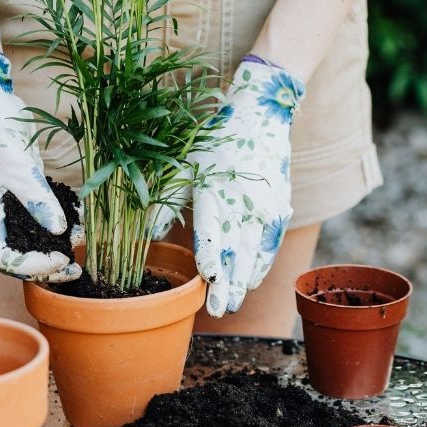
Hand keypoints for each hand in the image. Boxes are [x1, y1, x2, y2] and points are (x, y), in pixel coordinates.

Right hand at [0, 51, 79, 281]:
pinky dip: (62, 223)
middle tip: (76, 268)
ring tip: (82, 248)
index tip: (59, 258)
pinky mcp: (27, 189)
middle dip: (47, 266)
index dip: (30, 266)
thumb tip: (58, 231)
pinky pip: (44, 215)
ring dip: (57, 247)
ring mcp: (12, 202)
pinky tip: (82, 223)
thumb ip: (37, 199)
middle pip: (18, 255)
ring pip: (33, 239)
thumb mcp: (18, 165)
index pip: (1, 258)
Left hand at [189, 56, 304, 315]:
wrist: (262, 117)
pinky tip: (251, 282)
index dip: (211, 253)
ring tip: (232, 304)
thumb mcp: (184, 164)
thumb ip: (166, 201)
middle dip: (228, 282)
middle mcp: (243, 200)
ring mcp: (266, 206)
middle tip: (219, 309)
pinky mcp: (280, 209)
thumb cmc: (214, 143)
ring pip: (254, 252)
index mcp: (215, 187)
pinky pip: (270, 244)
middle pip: (235, 249)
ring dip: (244, 280)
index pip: (214, 227)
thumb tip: (146, 235)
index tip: (207, 277)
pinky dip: (261, 265)